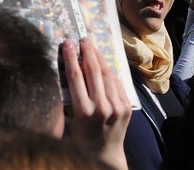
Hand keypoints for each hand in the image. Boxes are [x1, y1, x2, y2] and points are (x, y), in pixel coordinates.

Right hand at [63, 37, 130, 169]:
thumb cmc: (81, 137)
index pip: (76, 77)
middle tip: (82, 39)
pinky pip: (117, 83)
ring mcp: (117, 106)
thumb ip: (71, 96)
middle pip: (93, 71)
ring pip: (107, 75)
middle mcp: (102, 107)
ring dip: (99, 59)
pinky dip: (110, 72)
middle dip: (87, 52)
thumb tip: (70, 68)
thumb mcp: (71, 119)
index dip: (71, 57)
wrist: (104, 155)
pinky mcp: (126, 106)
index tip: (67, 43)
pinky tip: (103, 64)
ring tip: (92, 48)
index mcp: (84, 111)